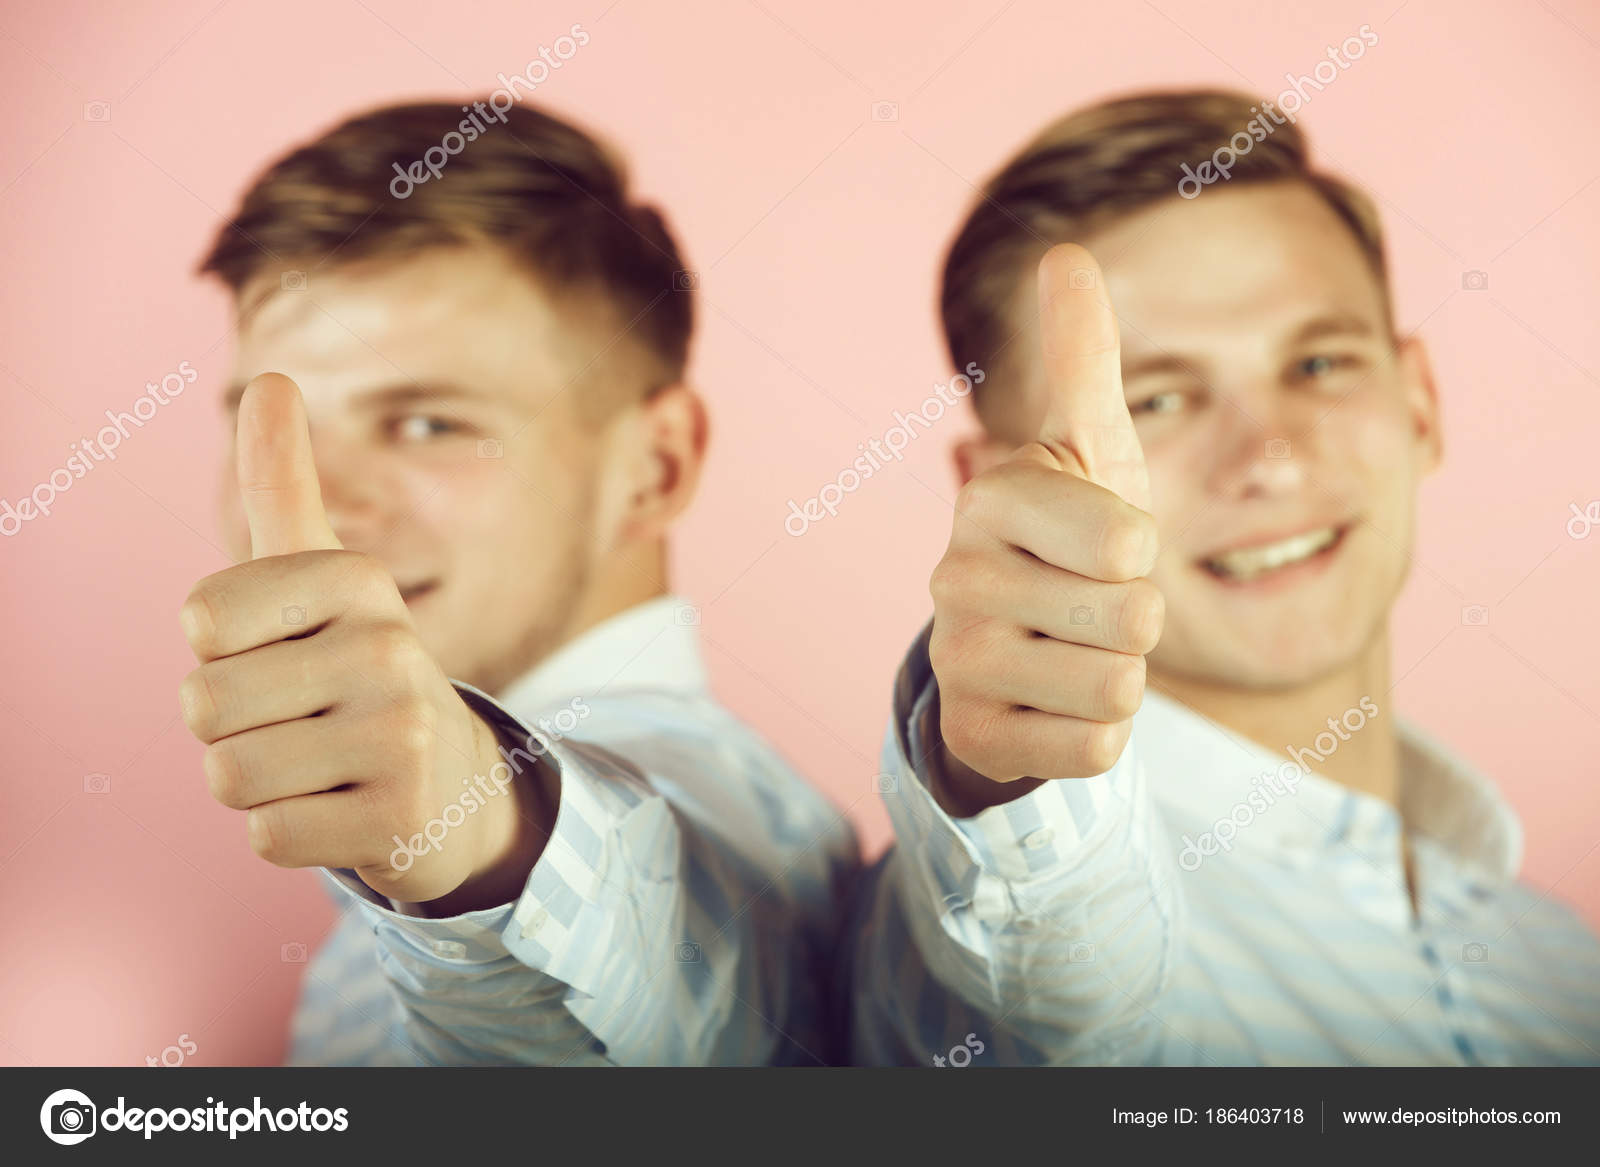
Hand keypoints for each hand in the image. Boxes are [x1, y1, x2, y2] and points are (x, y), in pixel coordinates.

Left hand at [179, 373, 546, 908]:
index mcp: (360, 583)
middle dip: (233, 724)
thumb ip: (282, 486)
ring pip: (230, 775)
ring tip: (322, 765)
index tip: (283, 648)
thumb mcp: (320, 580)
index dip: (220, 649)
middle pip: (203, 705)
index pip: (202, 620)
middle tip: (302, 719)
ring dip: (259, 781)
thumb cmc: (353, 670)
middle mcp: (390, 651)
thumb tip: (270, 378)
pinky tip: (346, 810)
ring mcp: (402, 740)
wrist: (450, 782)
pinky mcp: (400, 820)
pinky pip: (267, 836)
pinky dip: (292, 832)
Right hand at [927, 245, 1162, 811]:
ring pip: (1117, 690)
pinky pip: (1096, 751)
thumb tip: (1065, 250)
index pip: (1125, 540)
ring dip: (1120, 678)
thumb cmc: (1068, 538)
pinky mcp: (973, 737)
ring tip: (1074, 652)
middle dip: (1135, 620)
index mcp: (993, 498)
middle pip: (1131, 619)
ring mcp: (958, 663)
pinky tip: (1056, 706)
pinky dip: (1098, 734)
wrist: (1015, 652)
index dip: (1138, 551)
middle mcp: (958, 578)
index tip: (1098, 545)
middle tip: (1090, 605)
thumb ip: (1081, 358)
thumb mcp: (1085, 449)